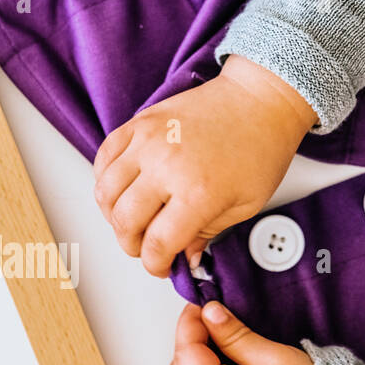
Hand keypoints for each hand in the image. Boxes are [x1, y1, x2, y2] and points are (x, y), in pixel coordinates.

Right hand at [93, 55, 316, 277]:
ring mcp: (149, 142)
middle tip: (146, 247)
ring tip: (132, 220)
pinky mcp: (140, 123)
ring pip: (106, 193)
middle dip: (132, 245)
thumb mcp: (244, 205)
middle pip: (124, 222)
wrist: (260, 99)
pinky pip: (104, 158)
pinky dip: (105, 180)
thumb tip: (184, 257)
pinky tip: (123, 190)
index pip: (157, 244)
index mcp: (198, 192)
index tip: (160, 265)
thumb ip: (207, 235)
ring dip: (114, 216)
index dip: (154, 264)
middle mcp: (167, 166)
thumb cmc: (260, 147)